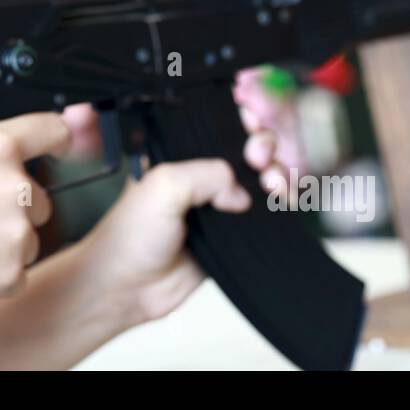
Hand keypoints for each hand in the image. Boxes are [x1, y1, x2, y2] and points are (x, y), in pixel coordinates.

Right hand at [0, 112, 71, 320]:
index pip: (49, 131)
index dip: (59, 138)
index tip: (63, 145)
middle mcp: (15, 186)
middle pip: (39, 199)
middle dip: (13, 210)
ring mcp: (16, 232)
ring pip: (27, 239)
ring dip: (3, 245)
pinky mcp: (10, 273)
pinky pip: (14, 275)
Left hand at [74, 108, 291, 325]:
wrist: (129, 288)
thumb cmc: (131, 234)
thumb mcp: (163, 185)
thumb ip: (207, 175)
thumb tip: (242, 191)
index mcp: (179, 153)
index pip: (218, 126)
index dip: (240, 122)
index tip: (251, 126)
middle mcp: (201, 175)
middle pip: (247, 149)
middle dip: (263, 147)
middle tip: (259, 160)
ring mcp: (219, 205)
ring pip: (261, 179)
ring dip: (276, 174)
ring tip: (272, 185)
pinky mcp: (233, 234)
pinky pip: (265, 214)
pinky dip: (279, 205)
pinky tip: (280, 202)